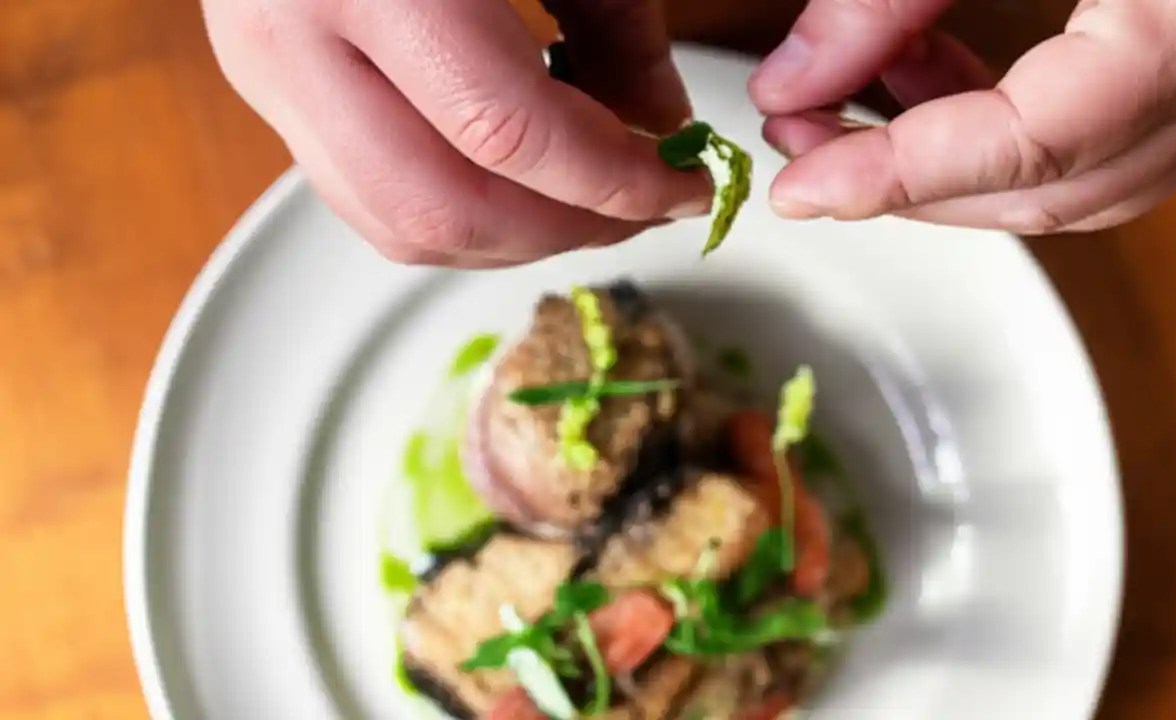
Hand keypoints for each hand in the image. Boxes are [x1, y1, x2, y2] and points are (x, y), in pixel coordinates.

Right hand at [203, 0, 708, 266]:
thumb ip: (614, 19)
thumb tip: (663, 123)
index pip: (504, 129)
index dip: (611, 181)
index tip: (685, 187)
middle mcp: (292, 43)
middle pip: (445, 210)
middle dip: (565, 230)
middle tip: (643, 210)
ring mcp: (267, 80)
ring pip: (401, 228)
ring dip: (515, 238)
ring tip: (590, 201)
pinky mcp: (271, 98)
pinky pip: (373, 202)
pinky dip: (464, 216)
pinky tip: (521, 183)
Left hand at [749, 0, 1175, 233]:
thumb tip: (798, 75)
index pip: (1029, 142)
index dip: (899, 175)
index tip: (799, 183)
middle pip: (1043, 188)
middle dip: (903, 182)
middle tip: (798, 137)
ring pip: (1071, 184)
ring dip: (945, 163)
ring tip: (843, 106)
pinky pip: (1098, 140)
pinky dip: (999, 129)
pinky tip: (923, 76)